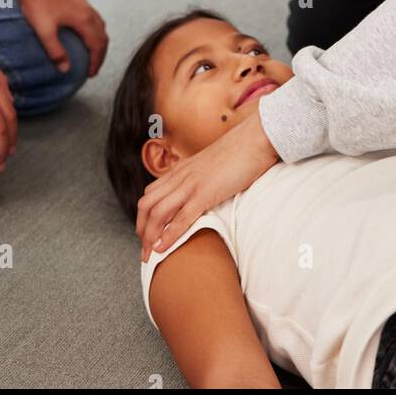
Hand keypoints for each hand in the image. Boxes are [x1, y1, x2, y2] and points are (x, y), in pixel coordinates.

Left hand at [14, 0, 108, 76]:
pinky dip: (93, 29)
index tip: (91, 75)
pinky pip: (92, 16)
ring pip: (99, 24)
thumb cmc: (35, 3)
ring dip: (98, 40)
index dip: (96, 62)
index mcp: (83, 20)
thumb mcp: (44, 31)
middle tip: (94, 68)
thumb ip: (56, 51)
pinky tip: (81, 31)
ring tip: (91, 52)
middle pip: (102, 35)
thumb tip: (66, 69)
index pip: (97, 45)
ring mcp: (83, 2)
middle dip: (100, 53)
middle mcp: (87, 10)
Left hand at [136, 110, 279, 260]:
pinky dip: (169, 236)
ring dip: (150, 237)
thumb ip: (200, 177)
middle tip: (145, 250)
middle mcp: (180, 176)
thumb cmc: (239, 153)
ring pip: (157, 213)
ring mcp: (191, 185)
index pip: (150, 194)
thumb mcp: (211, 165)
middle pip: (146, 205)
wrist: (254, 139)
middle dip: (141, 230)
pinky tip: (163, 249)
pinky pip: (181, 218)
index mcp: (180, 170)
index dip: (143, 217)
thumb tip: (201, 192)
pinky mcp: (205, 194)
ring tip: (150, 255)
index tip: (146, 234)